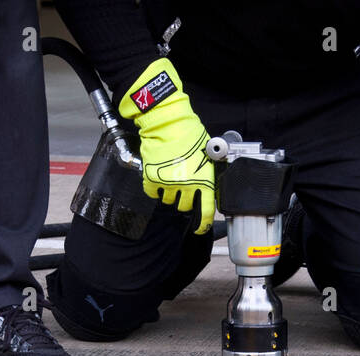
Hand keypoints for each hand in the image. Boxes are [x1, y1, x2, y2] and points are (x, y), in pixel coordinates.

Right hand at [118, 59, 214, 234]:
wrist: (167, 123)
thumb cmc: (189, 133)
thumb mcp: (206, 154)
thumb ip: (205, 173)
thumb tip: (205, 185)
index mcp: (204, 180)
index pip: (206, 211)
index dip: (203, 224)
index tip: (199, 229)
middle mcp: (187, 186)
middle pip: (184, 206)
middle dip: (183, 199)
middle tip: (181, 186)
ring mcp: (169, 184)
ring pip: (168, 201)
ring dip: (168, 192)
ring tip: (169, 175)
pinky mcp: (153, 180)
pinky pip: (152, 193)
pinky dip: (154, 187)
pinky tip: (157, 174)